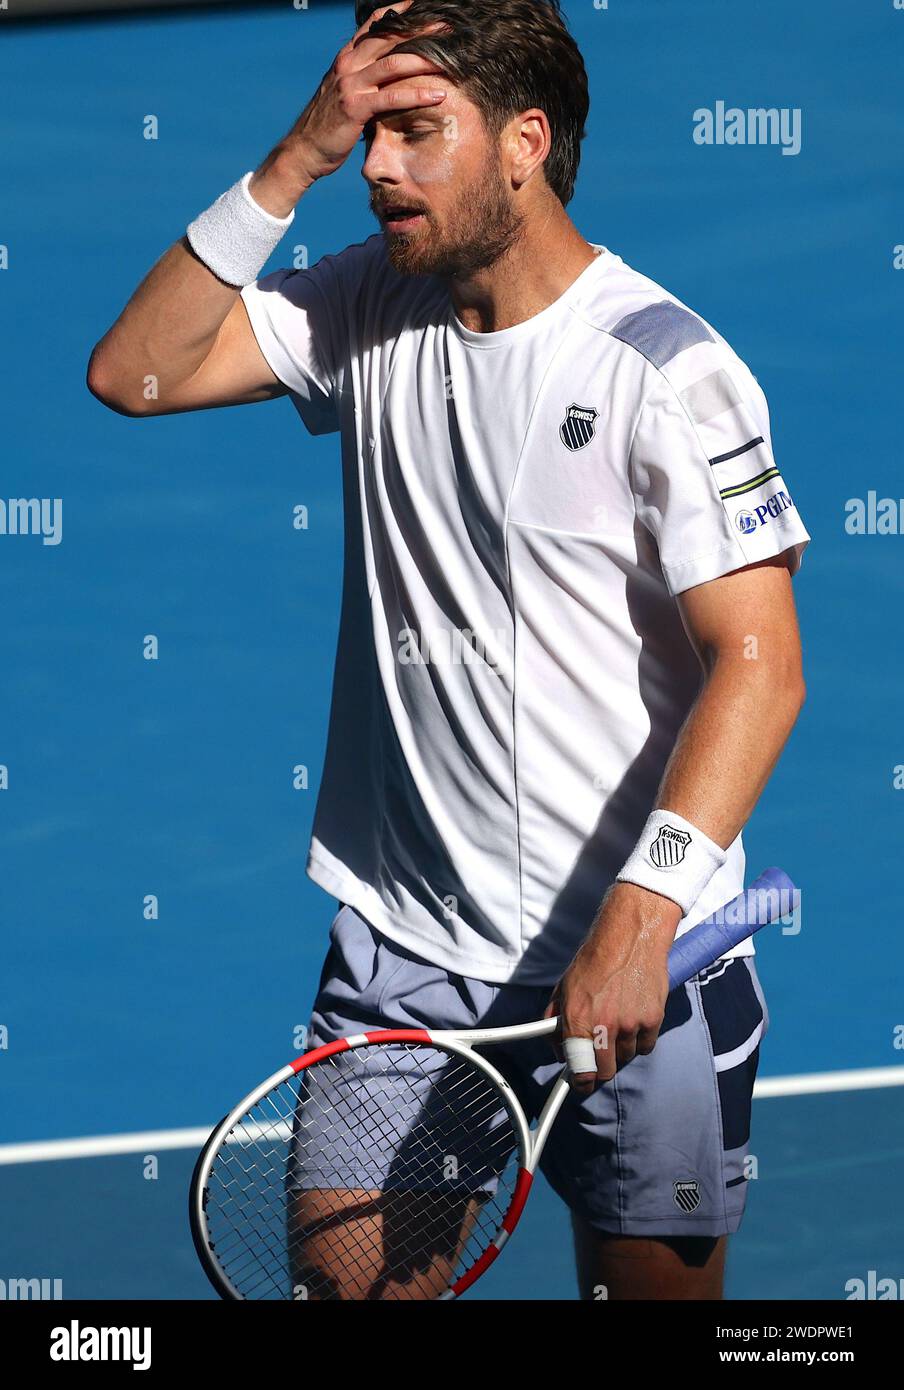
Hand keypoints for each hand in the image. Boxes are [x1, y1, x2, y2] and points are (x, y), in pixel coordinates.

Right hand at [253, 0, 451, 207]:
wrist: (303, 149)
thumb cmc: (328, 124)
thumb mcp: (343, 92)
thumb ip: (362, 77)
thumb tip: (385, 73)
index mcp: (347, 57)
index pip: (375, 25)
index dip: (399, 12)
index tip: (423, 6)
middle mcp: (348, 64)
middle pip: (389, 39)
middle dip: (420, 30)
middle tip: (447, 25)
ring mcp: (351, 85)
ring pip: (392, 64)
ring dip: (423, 59)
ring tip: (449, 57)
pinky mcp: (355, 108)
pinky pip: (392, 98)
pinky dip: (417, 95)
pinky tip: (438, 95)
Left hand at [545, 882, 680, 1094]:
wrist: (630, 937)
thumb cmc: (594, 959)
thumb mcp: (563, 988)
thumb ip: (555, 1021)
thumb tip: (557, 1049)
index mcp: (578, 1019)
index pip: (580, 1069)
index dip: (581, 1083)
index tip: (581, 1085)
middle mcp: (604, 1026)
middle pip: (606, 1071)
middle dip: (600, 1068)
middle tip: (598, 1056)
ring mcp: (631, 1024)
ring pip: (626, 1057)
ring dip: (620, 1050)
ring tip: (617, 1024)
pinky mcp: (653, 1020)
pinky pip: (646, 1045)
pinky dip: (640, 1039)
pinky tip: (634, 1019)